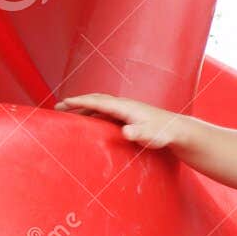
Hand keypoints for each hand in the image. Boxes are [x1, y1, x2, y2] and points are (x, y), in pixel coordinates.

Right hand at [54, 92, 186, 150]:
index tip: (63, 102)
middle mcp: (124, 105)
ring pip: (100, 104)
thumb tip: (126, 132)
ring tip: (69, 114)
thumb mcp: (150, 135)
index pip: (98, 101)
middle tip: (59, 107)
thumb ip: (138, 133)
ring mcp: (126, 109)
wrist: (177, 130)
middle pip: (96, 99)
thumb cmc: (163, 134)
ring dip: (84, 107)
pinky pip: (106, 111)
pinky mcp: (129, 115)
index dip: (79, 101)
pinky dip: (94, 112)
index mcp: (125, 107)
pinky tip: (90, 120)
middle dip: (77, 102)